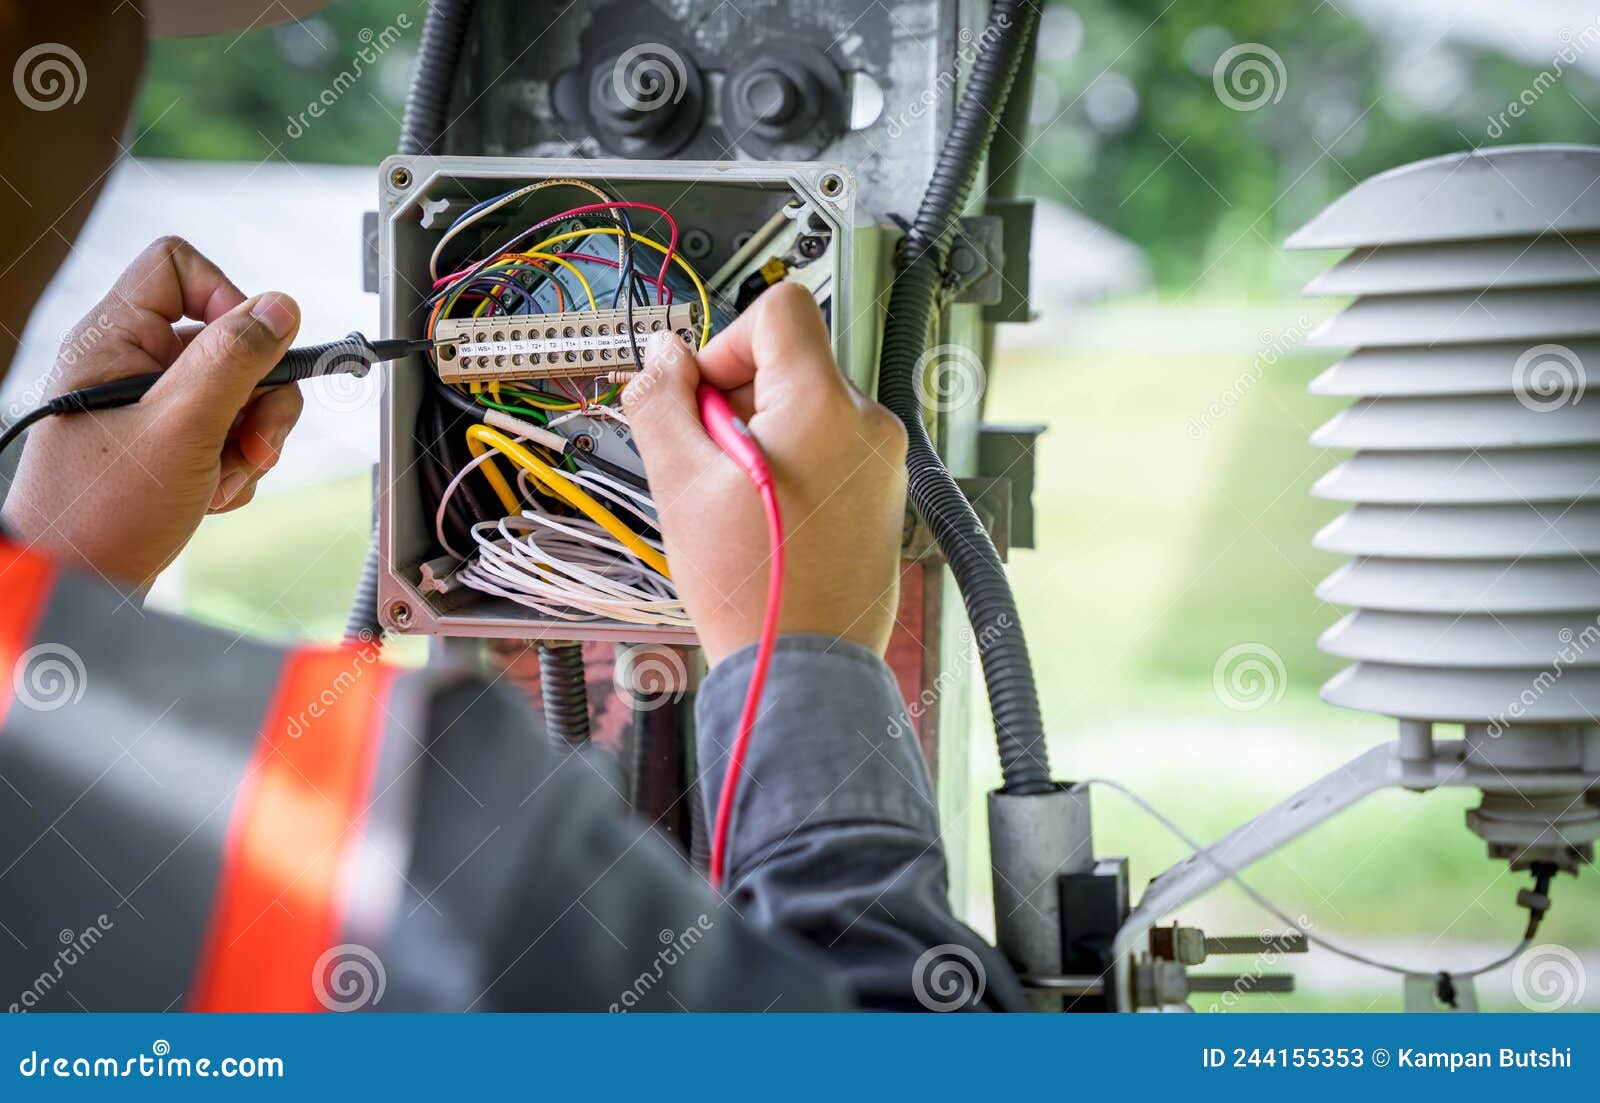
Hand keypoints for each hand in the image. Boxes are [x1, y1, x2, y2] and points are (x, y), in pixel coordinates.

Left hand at [2, 237, 303, 589]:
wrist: (77, 583)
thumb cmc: (102, 512)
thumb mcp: (182, 428)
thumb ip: (234, 360)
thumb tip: (280, 307)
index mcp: (115, 340)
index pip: (179, 268)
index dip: (228, 297)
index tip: (254, 352)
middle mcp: (131, 363)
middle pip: (228, 340)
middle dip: (258, 396)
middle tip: (255, 442)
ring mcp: (151, 405)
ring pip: (239, 392)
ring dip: (250, 439)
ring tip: (225, 477)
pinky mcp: (168, 442)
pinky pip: (229, 433)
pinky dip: (235, 466)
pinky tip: (212, 493)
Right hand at [625, 282, 907, 663]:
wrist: (803, 667)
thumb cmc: (753, 590)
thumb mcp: (680, 483)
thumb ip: (662, 401)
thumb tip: (660, 356)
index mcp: (826, 406)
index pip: (781, 310)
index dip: (726, 341)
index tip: (702, 394)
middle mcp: (868, 425)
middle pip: (791, 362)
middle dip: (737, 398)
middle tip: (707, 462)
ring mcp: (881, 463)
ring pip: (807, 408)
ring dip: (759, 435)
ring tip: (735, 500)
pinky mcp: (880, 495)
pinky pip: (827, 449)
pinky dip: (788, 465)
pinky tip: (764, 518)